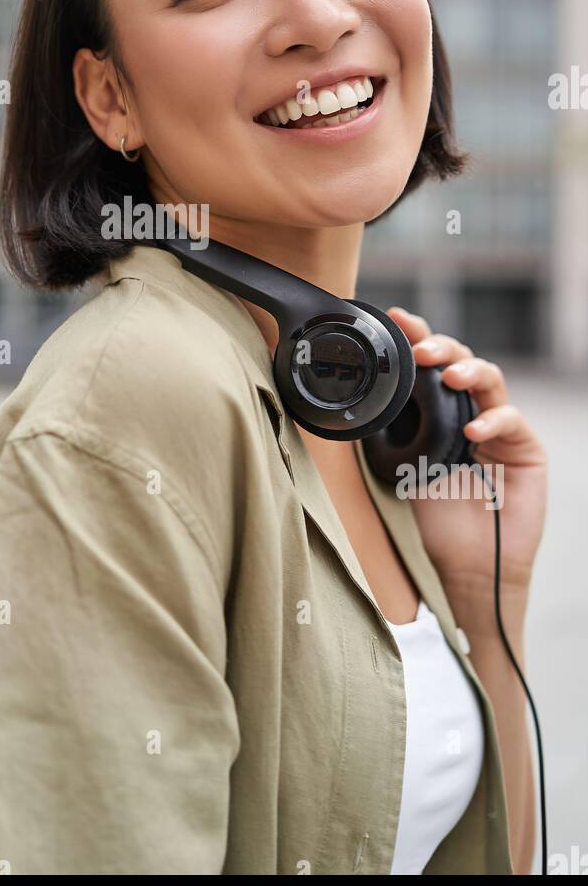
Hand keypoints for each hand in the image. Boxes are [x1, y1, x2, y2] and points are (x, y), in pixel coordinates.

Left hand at [385, 307, 547, 601]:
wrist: (467, 566)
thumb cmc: (435, 518)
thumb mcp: (401, 465)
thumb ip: (390, 428)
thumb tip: (360, 393)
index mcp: (438, 410)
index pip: (429, 366)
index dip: (416, 337)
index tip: (395, 319)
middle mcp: (469, 410)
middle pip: (460, 360)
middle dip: (441, 347)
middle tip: (422, 349)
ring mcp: (499, 426)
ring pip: (489, 378)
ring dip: (468, 370)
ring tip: (449, 376)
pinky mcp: (525, 448)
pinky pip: (511, 420)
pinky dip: (493, 420)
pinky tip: (474, 432)